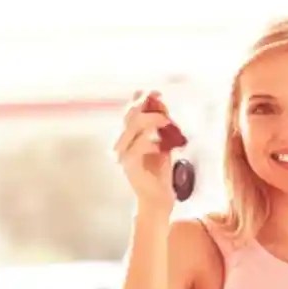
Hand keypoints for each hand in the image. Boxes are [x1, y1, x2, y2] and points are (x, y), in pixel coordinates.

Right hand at [113, 90, 185, 214]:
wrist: (157, 197)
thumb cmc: (159, 170)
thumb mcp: (162, 142)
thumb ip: (160, 124)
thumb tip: (160, 101)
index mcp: (126, 136)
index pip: (129, 111)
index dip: (140, 98)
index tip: (156, 91)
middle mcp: (120, 143)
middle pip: (129, 115)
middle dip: (146, 104)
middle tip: (163, 102)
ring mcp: (122, 154)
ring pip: (133, 127)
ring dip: (153, 120)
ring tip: (167, 123)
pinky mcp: (129, 166)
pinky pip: (138, 146)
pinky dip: (150, 142)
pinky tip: (160, 146)